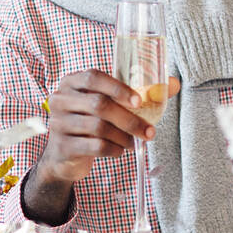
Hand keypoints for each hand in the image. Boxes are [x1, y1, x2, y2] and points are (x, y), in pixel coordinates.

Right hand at [33, 70, 179, 188]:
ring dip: (124, 136)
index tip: (139, 101)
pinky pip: (95, 146)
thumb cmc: (93, 121)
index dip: (118, 88)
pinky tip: (120, 150)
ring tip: (134, 142)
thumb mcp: (111, 104)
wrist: (65, 155)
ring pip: (98, 127)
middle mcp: (61, 99)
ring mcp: (58, 123)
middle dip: (129, 119)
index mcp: (73, 82)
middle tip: (149, 132)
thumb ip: (141, 93)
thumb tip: (174, 84)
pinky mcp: (62, 146)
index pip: (93, 77)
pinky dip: (114, 149)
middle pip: (99, 104)